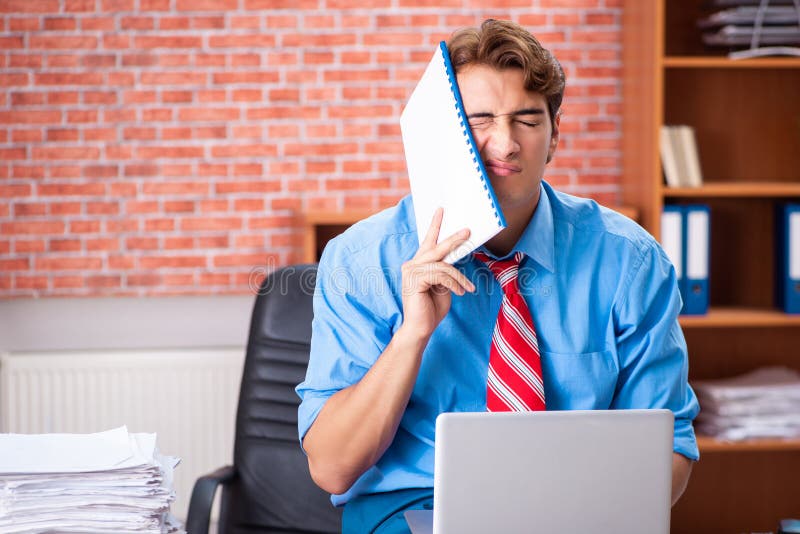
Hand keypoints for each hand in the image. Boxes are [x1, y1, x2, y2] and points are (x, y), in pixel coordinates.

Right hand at [399, 208, 474, 340]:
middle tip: (468, 231)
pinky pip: (441, 275)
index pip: (427, 242)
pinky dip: (454, 284)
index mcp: (417, 264)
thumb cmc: (431, 309)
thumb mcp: (443, 285)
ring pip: (443, 265)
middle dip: (453, 239)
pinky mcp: (414, 279)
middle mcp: (411, 264)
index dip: (435, 225)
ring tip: (468, 288)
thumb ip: (446, 271)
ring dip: (459, 278)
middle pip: (436, 248)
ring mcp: (410, 271)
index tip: (441, 210)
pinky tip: (460, 293)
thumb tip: (456, 257)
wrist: (420, 329)